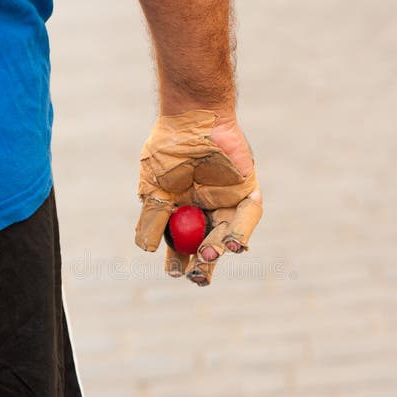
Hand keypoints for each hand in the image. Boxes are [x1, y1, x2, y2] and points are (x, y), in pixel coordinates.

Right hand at [135, 109, 262, 285]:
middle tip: (198, 278)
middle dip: (203, 264)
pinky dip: (242, 231)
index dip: (178, 262)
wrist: (192, 118)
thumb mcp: (154, 188)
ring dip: (219, 248)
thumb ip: (152, 218)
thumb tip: (146, 250)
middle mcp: (205, 209)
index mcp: (180, 211)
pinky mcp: (246, 189)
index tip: (175, 273)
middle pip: (207, 245)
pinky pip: (249, 214)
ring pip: (228, 234)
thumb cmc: (168, 149)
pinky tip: (234, 245)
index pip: (181, 245)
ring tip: (207, 255)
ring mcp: (227, 200)